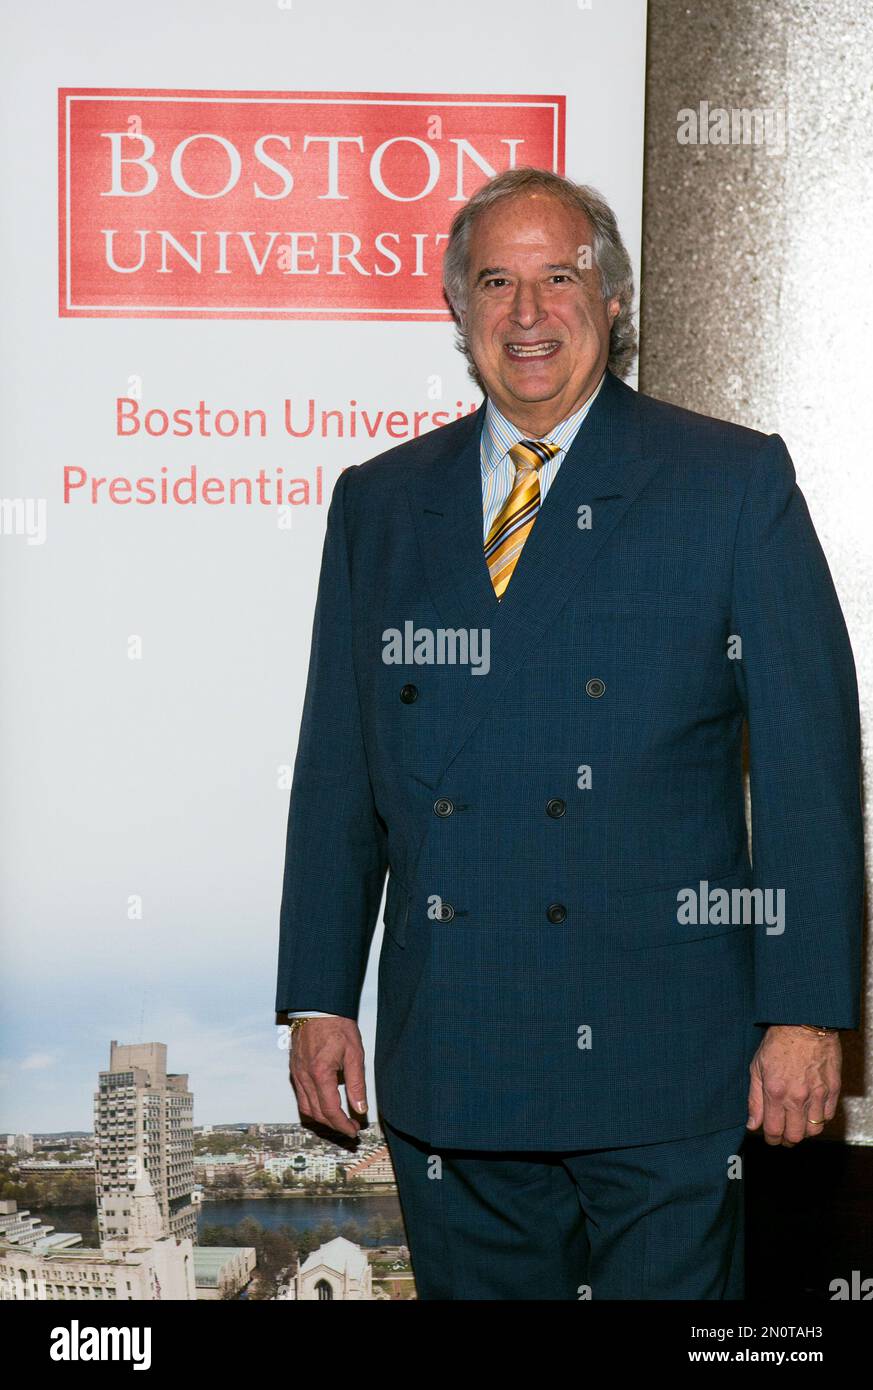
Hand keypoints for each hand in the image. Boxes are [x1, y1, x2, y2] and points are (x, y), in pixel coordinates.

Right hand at [288, 1016, 367, 1138]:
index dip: (343, 1125)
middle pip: (317, 1114)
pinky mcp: (294, 1069)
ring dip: (322, 1119)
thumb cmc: (337, 1026)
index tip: (354, 1130)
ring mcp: (296, 1073)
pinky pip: (301, 1096)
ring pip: (306, 1108)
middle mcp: (304, 1076)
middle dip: (334, 1125)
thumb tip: (361, 1109)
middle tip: (350, 1128)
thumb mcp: (354, 1054)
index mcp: (320, 1073)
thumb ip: (357, 1084)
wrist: (318, 1007)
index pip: (331, 1110)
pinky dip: (312, 1107)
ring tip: (339, 1120)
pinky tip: (324, 1105)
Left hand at [747, 1025, 840, 1145]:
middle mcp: (797, 1097)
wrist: (804, 1023)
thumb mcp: (757, 1067)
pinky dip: (819, 1119)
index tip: (770, 1137)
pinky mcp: (833, 1089)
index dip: (771, 1139)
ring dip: (804, 1132)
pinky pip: (828, 1116)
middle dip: (786, 1140)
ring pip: (813, 1130)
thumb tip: (752, 1125)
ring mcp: (817, 1094)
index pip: (773, 1130)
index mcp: (775, 1092)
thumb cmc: (778, 1042)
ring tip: (797, 1124)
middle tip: (783, 1135)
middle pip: (795, 1136)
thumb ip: (754, 1099)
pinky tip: (811, 1112)